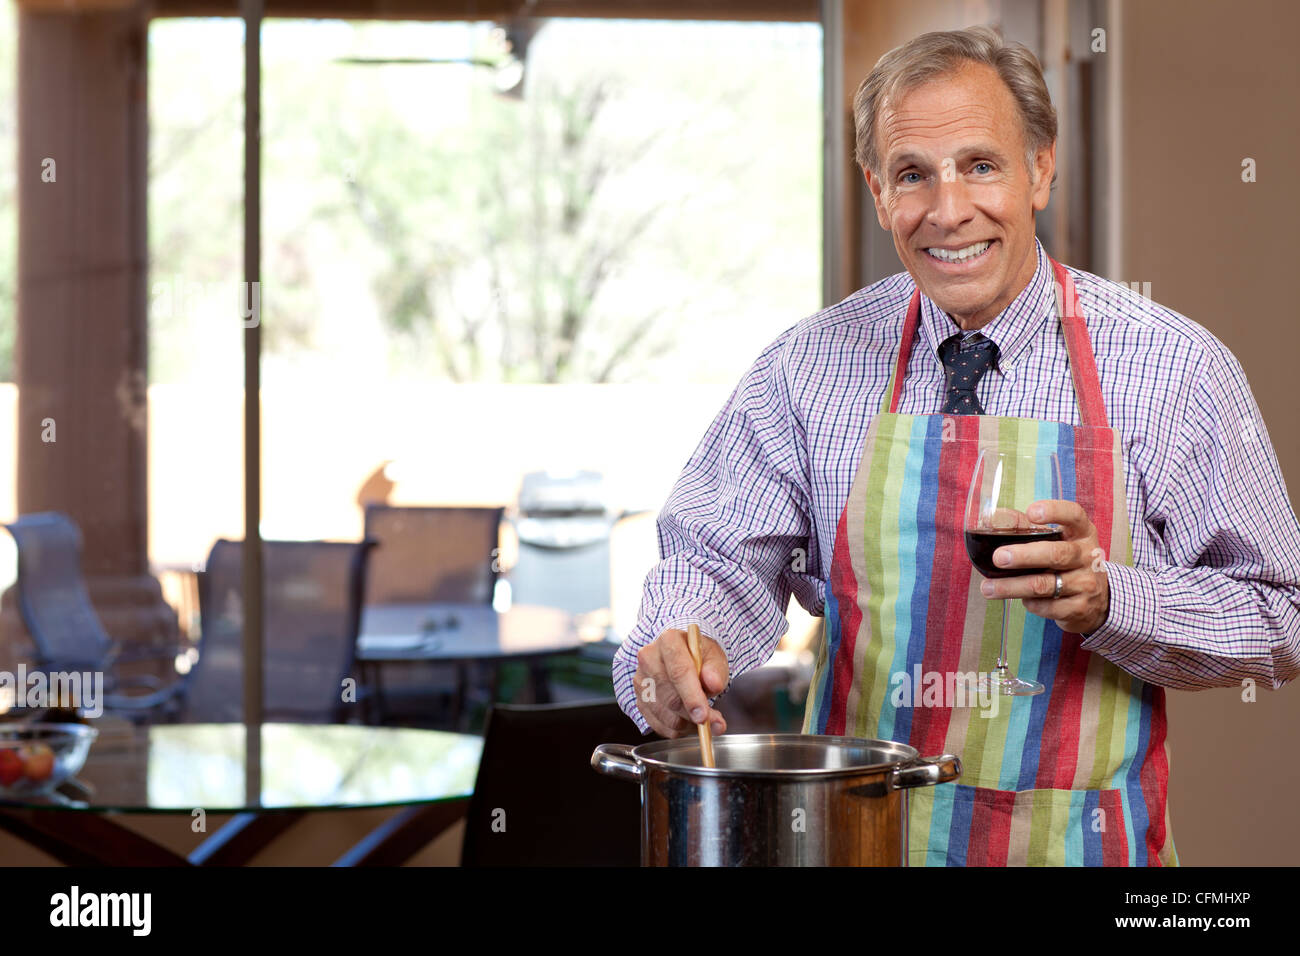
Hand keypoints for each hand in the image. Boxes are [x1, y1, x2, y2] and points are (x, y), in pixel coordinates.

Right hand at [634, 628, 728, 738]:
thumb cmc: (699, 657)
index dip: (692, 697)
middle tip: (714, 723)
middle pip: (670, 697)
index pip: (678, 672)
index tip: (704, 716)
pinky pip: (658, 725)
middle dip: (693, 715)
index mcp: (669, 641)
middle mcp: (649, 658)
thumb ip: (716, 670)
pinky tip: (689, 719)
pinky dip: (677, 729)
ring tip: (704, 718)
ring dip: (687, 723)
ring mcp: (641, 680)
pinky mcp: (639, 700)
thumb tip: (713, 684)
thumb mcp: (714, 657)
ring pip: (665, 714)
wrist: (683, 657)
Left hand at [977, 499, 1110, 634]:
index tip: (1031, 513)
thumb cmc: (1067, 560)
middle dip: (1024, 556)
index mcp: (1082, 532)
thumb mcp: (1057, 539)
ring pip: (1044, 585)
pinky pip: (1047, 606)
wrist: (1099, 598)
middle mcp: (1087, 556)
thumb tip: (992, 518)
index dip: (1054, 512)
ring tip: (987, 588)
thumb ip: (1026, 527)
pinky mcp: (1080, 608)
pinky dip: (1029, 603)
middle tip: (999, 558)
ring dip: (1011, 586)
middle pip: (1056, 554)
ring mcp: (1086, 583)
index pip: (1073, 515)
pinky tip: (1019, 599)